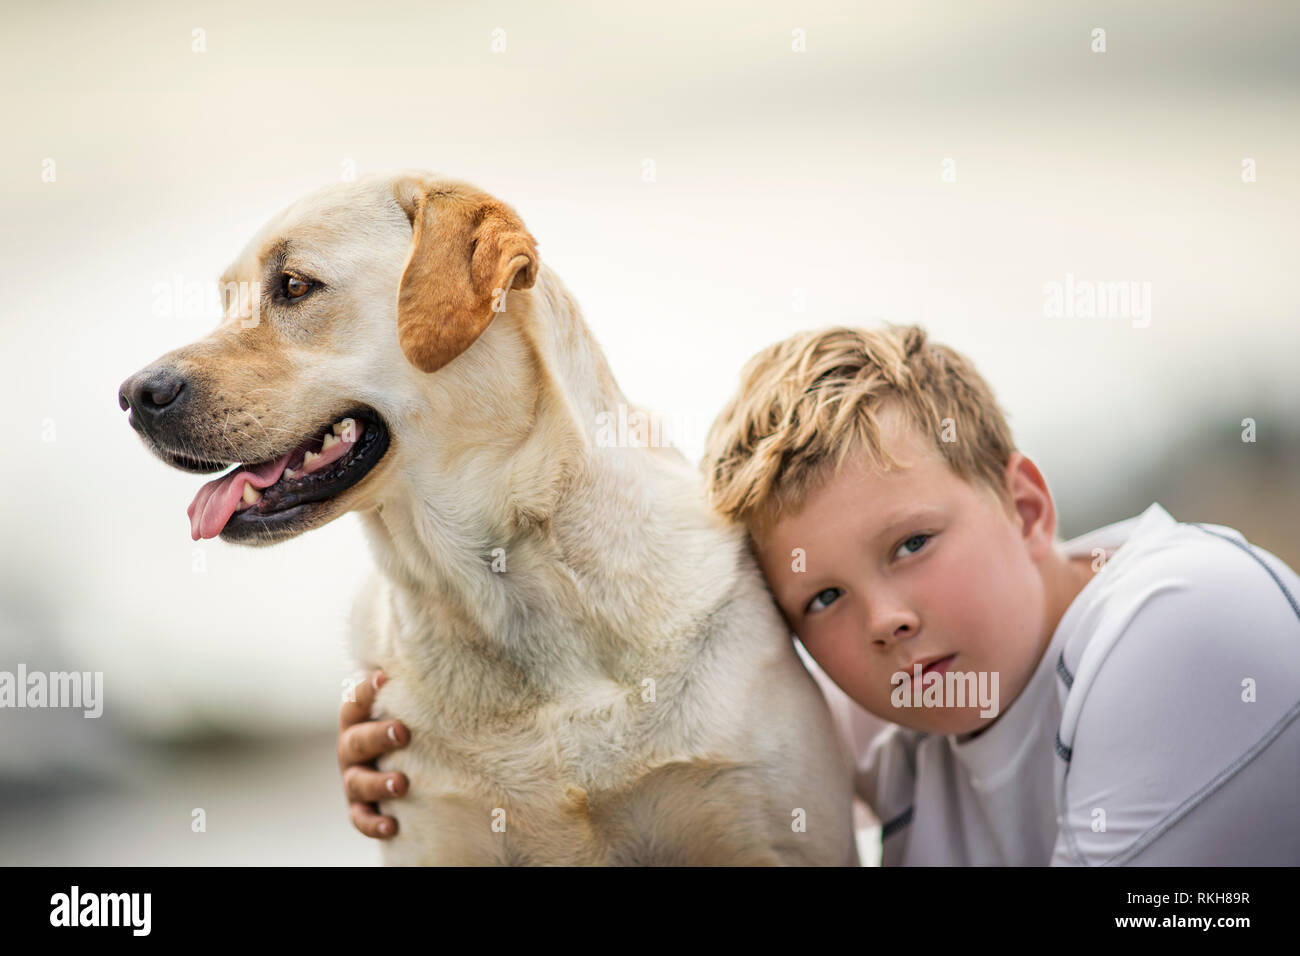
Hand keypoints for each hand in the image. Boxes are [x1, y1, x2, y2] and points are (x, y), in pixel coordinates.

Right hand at [339, 669, 408, 838]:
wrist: (398, 767)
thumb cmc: (406, 726)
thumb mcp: (405, 707)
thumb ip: (412, 687)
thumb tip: (443, 648)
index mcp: (358, 721)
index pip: (354, 703)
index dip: (365, 690)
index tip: (383, 678)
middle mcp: (351, 749)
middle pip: (356, 741)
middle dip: (378, 736)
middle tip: (403, 732)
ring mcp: (354, 779)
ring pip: (358, 781)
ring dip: (378, 782)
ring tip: (401, 783)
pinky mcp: (360, 807)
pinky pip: (361, 818)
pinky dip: (373, 823)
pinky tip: (392, 825)